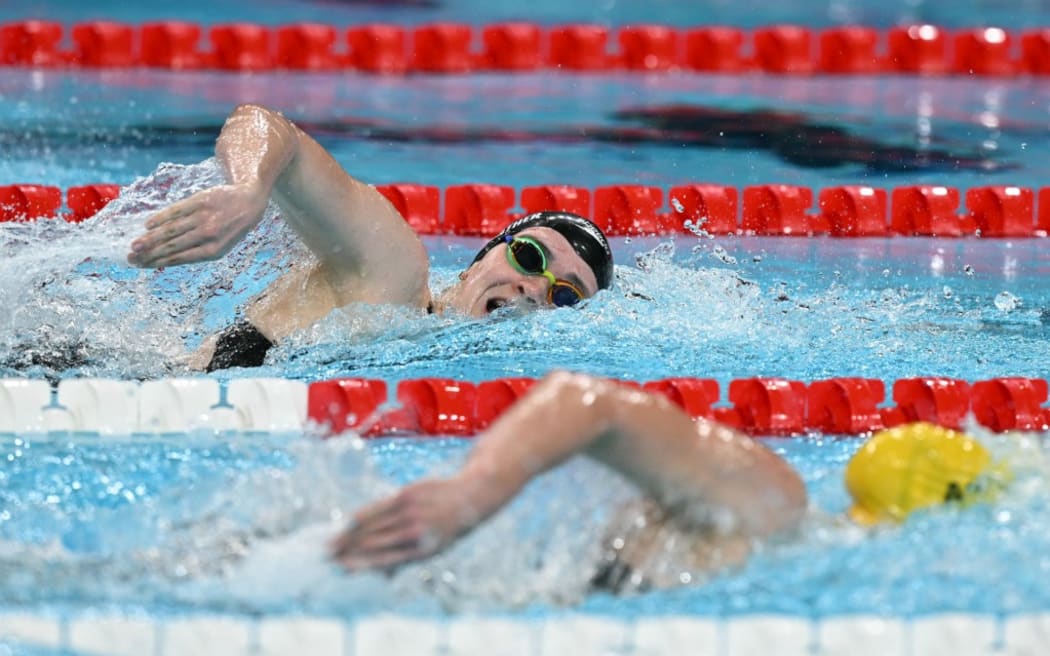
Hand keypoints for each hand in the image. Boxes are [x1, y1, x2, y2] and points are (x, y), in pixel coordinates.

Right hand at [127, 183, 268, 267]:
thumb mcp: (221, 245)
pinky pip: (176, 211)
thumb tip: (165, 258)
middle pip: (172, 245)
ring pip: (172, 230)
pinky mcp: (200, 201)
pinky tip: (148, 225)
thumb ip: (196, 252)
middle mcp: (208, 235)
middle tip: (130, 257)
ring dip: (150, 238)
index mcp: (214, 251)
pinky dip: (161, 218)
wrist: (250, 201)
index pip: (180, 258)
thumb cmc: (231, 228)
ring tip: (134, 245)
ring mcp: (204, 217)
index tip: (141, 266)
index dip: (158, 262)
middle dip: (149, 253)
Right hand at [330, 476, 486, 570]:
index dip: (360, 564)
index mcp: (421, 551)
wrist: (469, 496)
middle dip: (348, 551)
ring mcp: (410, 512)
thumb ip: (406, 560)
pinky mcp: (407, 494)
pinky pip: (378, 506)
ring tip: (332, 543)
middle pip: (372, 543)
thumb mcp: (433, 550)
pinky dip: (361, 516)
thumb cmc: (447, 528)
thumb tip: (383, 577)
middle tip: (328, 557)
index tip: (341, 568)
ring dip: (349, 536)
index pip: (383, 560)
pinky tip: (348, 522)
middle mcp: (414, 532)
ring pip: (372, 525)